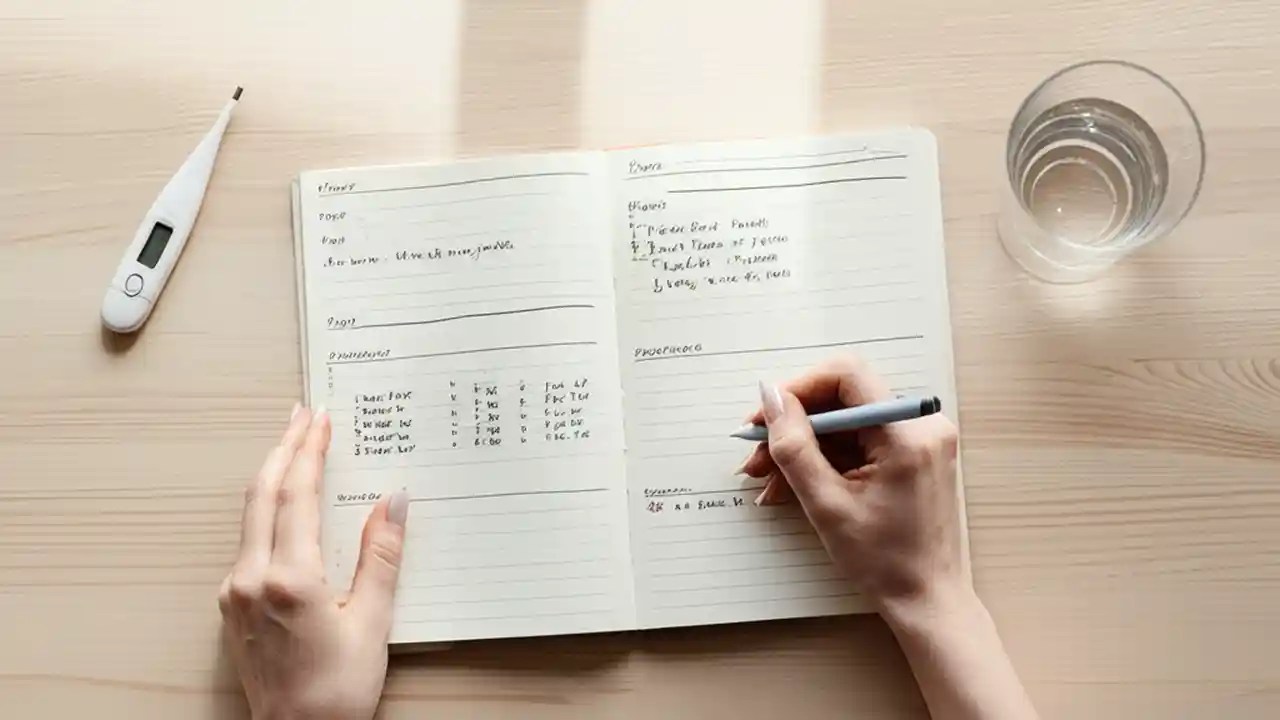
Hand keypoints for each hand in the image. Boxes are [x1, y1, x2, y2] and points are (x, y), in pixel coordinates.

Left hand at [218, 406, 409, 719]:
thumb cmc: (337, 691)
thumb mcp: (373, 622)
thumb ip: (382, 556)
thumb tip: (393, 501)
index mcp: (289, 578)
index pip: (296, 494)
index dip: (309, 451)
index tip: (320, 419)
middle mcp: (250, 579)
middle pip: (263, 494)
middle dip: (283, 448)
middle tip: (302, 415)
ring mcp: (234, 593)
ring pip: (250, 516)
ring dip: (272, 475)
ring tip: (293, 447)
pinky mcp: (231, 607)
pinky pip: (247, 541)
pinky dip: (266, 509)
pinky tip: (283, 504)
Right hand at [741, 357, 1037, 718]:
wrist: (926, 600)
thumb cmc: (887, 563)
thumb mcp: (827, 505)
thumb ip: (794, 447)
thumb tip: (770, 398)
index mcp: (907, 436)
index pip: (847, 375)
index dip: (799, 387)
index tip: (766, 413)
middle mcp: (921, 426)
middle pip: (842, 399)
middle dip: (793, 424)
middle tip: (755, 452)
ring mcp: (918, 439)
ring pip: (845, 422)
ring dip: (803, 445)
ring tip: (766, 477)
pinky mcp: (911, 453)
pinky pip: (857, 441)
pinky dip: (824, 458)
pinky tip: (792, 483)